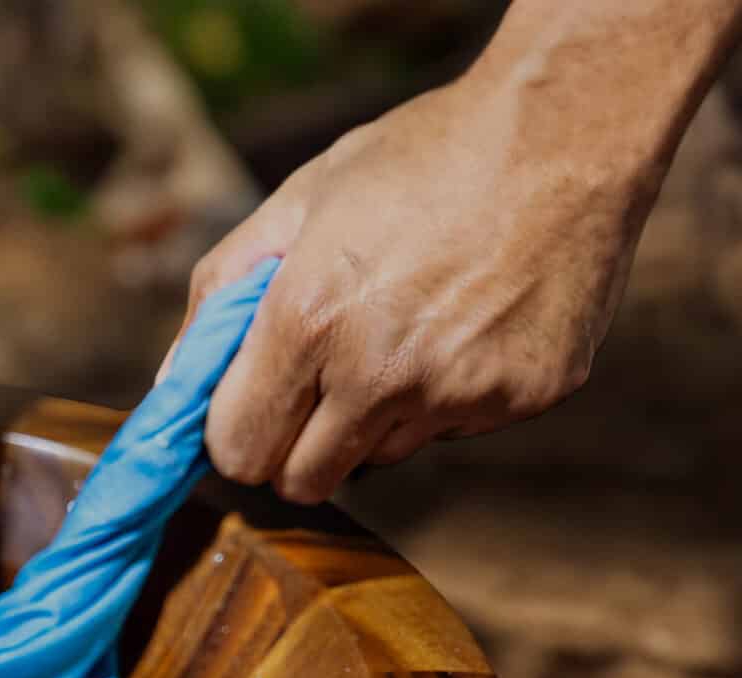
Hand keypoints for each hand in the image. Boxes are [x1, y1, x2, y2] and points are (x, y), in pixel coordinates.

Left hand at [167, 67, 658, 503]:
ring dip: (372, 418)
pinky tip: (465, 325)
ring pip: (377, 459)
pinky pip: (452, 432)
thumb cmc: (422, 158)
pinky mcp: (520, 399)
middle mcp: (380, 371)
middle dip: (294, 446)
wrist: (565, 131)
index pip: (238, 451)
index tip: (249, 410)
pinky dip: (445, 397)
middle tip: (316, 386)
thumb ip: (222, 297)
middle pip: (301, 482)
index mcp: (308, 318)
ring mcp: (457, 392)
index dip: (236, 435)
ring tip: (404, 330)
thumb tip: (175, 384)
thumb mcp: (299, 202)